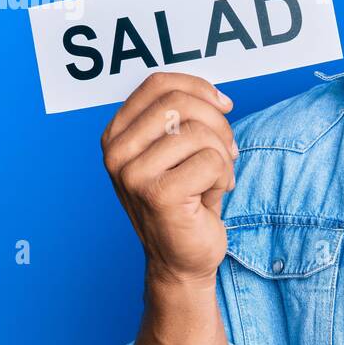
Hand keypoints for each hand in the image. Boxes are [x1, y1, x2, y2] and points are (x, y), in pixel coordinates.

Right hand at [100, 72, 237, 286]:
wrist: (182, 260)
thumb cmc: (186, 201)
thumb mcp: (178, 153)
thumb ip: (184, 120)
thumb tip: (217, 96)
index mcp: (117, 134)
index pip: (158, 84)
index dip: (199, 88)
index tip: (224, 105)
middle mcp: (116, 152)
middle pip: (181, 104)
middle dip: (218, 124)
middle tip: (227, 152)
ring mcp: (132, 173)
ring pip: (199, 133)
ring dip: (223, 156)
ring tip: (216, 180)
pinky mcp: (157, 194)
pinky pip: (211, 162)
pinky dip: (223, 178)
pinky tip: (211, 198)